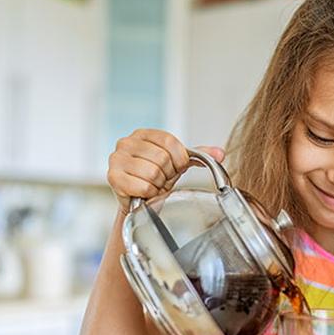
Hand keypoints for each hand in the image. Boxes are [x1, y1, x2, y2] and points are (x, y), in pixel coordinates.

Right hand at [107, 128, 224, 213]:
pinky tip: (144, 192)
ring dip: (158, 184)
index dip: (179, 159)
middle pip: (162, 158)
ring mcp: (116, 158)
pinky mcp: (113, 177)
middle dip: (167, 174)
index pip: (169, 142)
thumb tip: (220, 153)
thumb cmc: (157, 178)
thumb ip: (198, 155)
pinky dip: (148, 193)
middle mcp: (126, 142)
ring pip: (153, 173)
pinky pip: (143, 186)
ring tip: (152, 185)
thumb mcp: (177, 163)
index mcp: (143, 134)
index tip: (177, 168)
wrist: (139, 200)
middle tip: (161, 179)